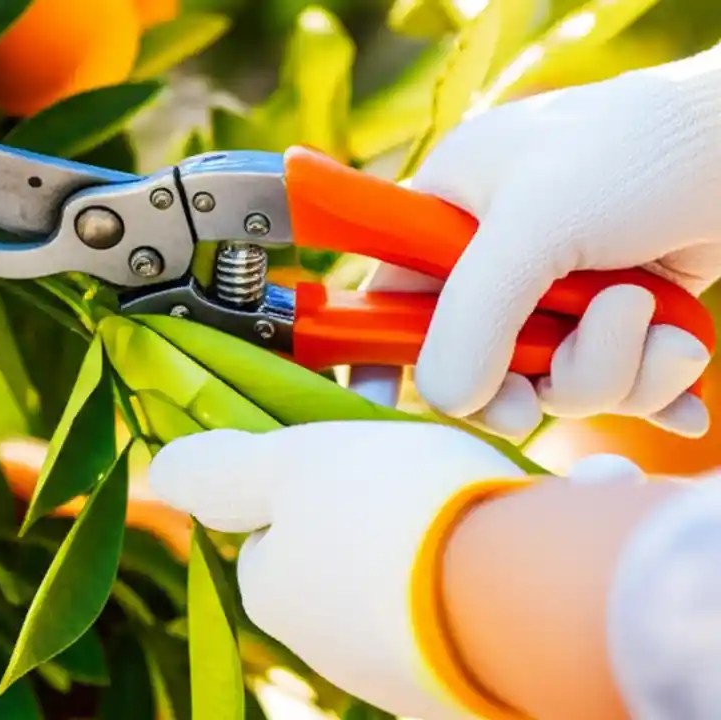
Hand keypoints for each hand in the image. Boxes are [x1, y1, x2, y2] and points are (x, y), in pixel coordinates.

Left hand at [148, 420, 525, 717]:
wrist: (526, 595)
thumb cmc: (390, 510)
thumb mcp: (291, 462)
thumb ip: (224, 468)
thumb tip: (164, 472)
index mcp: (277, 595)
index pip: (269, 536)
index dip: (306, 488)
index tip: (351, 466)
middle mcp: (329, 650)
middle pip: (339, 561)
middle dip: (378, 517)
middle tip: (425, 481)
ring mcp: (402, 677)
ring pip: (408, 592)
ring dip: (439, 548)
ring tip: (482, 513)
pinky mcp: (469, 690)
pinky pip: (468, 620)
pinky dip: (489, 584)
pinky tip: (520, 555)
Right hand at [352, 45, 720, 438]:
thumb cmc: (633, 152)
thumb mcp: (534, 225)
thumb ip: (473, 316)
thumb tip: (443, 397)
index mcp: (451, 212)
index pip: (388, 293)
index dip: (376, 348)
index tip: (376, 401)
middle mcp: (500, 257)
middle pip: (477, 361)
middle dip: (521, 384)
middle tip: (531, 404)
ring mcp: (563, 292)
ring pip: (557, 380)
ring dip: (610, 367)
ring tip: (647, 312)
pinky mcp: (623, 316)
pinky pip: (619, 382)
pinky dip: (655, 379)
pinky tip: (679, 362)